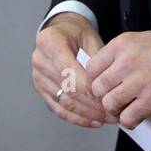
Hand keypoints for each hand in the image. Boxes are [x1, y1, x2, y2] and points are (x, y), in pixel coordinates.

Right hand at [31, 13, 108, 127]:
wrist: (59, 30)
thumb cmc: (75, 31)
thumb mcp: (89, 35)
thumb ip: (97, 57)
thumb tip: (107, 81)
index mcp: (50, 43)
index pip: (69, 71)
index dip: (88, 88)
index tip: (107, 97)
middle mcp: (40, 60)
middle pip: (67, 89)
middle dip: (92, 105)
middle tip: (112, 112)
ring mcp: (38, 76)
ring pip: (63, 102)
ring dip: (87, 114)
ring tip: (107, 118)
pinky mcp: (40, 88)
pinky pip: (58, 108)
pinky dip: (76, 117)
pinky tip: (93, 121)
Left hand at [86, 28, 150, 128]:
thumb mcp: (142, 40)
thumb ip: (121, 55)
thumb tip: (106, 73)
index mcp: (122, 45)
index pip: (91, 68)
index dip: (96, 81)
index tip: (104, 86)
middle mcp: (127, 62)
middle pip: (97, 88)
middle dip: (105, 97)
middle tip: (115, 99)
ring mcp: (139, 81)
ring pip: (109, 105)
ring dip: (117, 110)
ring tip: (127, 108)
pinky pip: (128, 118)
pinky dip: (130, 121)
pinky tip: (137, 115)